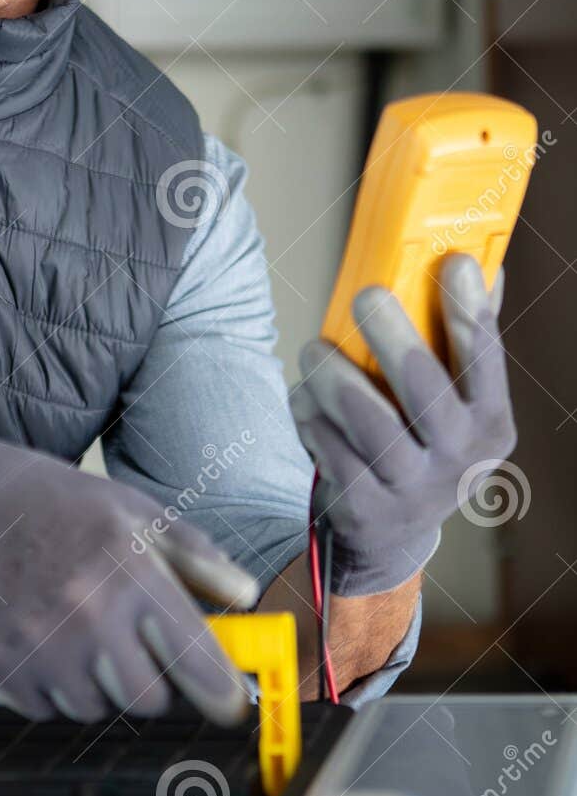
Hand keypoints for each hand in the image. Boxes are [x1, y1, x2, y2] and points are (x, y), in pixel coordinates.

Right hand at [0, 407, 257, 721]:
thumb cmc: (45, 500)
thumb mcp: (129, 508)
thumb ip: (193, 554)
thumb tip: (243, 595)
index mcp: (129, 572)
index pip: (194, 658)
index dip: (221, 693)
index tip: (229, 706)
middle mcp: (87, 616)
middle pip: (147, 700)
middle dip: (150, 684)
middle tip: (135, 650)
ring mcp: (38, 646)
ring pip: (95, 707)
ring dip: (97, 684)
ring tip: (76, 630)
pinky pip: (45, 707)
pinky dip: (50, 686)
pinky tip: (38, 638)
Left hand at [289, 254, 516, 596]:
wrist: (391, 533)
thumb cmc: (422, 442)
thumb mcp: (455, 404)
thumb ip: (465, 340)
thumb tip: (483, 263)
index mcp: (490, 422)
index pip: (487, 359)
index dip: (471, 309)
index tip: (453, 261)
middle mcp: (461, 458)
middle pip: (423, 386)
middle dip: (392, 333)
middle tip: (365, 294)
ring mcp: (415, 490)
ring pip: (367, 420)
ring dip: (333, 375)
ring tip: (313, 350)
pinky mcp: (367, 510)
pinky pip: (331, 451)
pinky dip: (310, 417)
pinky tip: (304, 399)